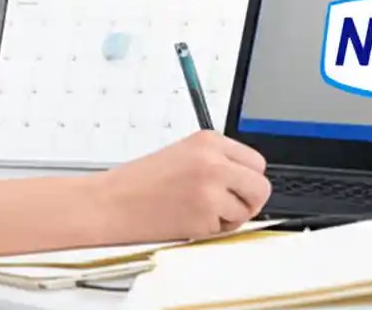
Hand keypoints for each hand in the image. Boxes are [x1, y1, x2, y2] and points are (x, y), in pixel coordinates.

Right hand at [95, 131, 271, 242]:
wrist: (110, 203)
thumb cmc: (139, 182)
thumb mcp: (182, 155)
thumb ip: (216, 161)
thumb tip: (246, 179)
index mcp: (208, 140)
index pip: (256, 162)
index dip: (246, 179)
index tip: (236, 187)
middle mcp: (213, 162)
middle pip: (260, 186)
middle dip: (248, 200)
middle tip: (226, 205)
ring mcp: (211, 190)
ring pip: (246, 211)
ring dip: (229, 218)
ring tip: (197, 211)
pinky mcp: (205, 216)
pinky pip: (227, 230)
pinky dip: (213, 231)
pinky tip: (189, 220)